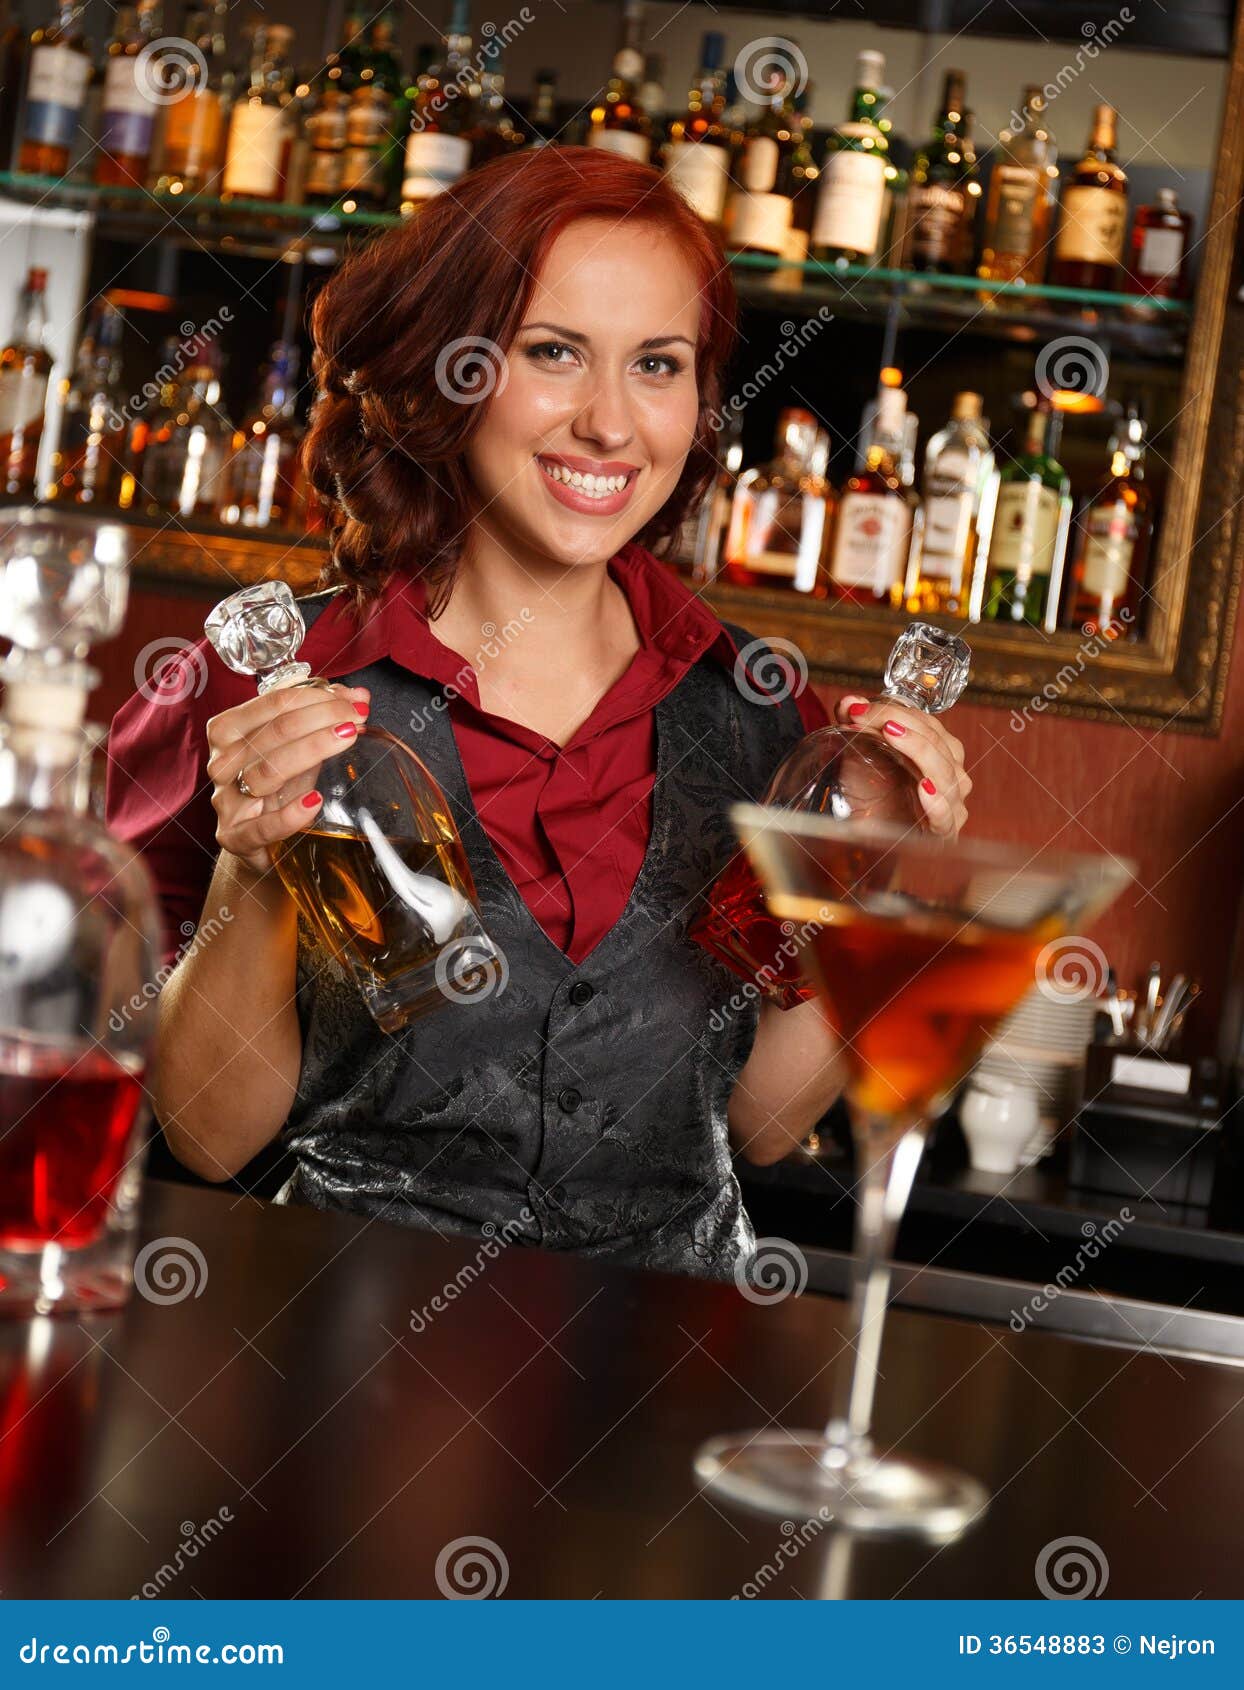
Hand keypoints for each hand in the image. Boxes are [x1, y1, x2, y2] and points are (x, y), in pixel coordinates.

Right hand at [206, 682, 370, 874]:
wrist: (255, 841)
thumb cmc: (276, 787)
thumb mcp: (296, 748)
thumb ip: (322, 719)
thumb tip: (359, 696)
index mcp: (229, 730)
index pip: (274, 702)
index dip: (317, 697)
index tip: (353, 701)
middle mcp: (223, 762)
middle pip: (275, 732)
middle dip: (322, 718)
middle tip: (357, 718)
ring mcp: (227, 800)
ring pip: (268, 771)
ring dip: (311, 750)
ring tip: (347, 738)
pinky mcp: (235, 837)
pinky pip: (261, 827)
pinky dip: (289, 815)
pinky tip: (314, 801)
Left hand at [835, 693, 971, 837]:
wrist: (868, 840)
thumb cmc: (872, 797)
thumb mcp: (860, 756)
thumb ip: (856, 725)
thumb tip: (849, 702)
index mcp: (940, 751)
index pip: (927, 723)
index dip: (894, 709)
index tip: (857, 709)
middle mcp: (951, 774)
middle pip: (937, 741)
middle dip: (900, 722)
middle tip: (862, 717)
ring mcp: (951, 803)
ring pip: (946, 772)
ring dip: (918, 750)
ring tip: (890, 733)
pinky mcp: (944, 832)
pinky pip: (946, 815)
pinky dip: (937, 802)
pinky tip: (923, 787)